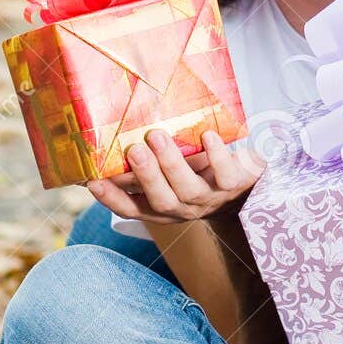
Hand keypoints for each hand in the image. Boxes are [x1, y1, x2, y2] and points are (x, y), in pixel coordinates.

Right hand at [87, 128, 263, 223]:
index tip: (92, 181)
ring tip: (157, 136)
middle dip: (146, 176)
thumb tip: (109, 140)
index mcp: (162, 206)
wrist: (250, 186)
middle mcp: (184, 207)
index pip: (132, 209)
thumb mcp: (171, 173)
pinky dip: (216, 155)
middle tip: (133, 150)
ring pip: (188, 189)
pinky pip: (226, 174)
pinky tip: (206, 135)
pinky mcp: (235, 186)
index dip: (112, 199)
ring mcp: (210, 199)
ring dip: (171, 163)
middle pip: (161, 201)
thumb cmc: (201, 173)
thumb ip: (147, 164)